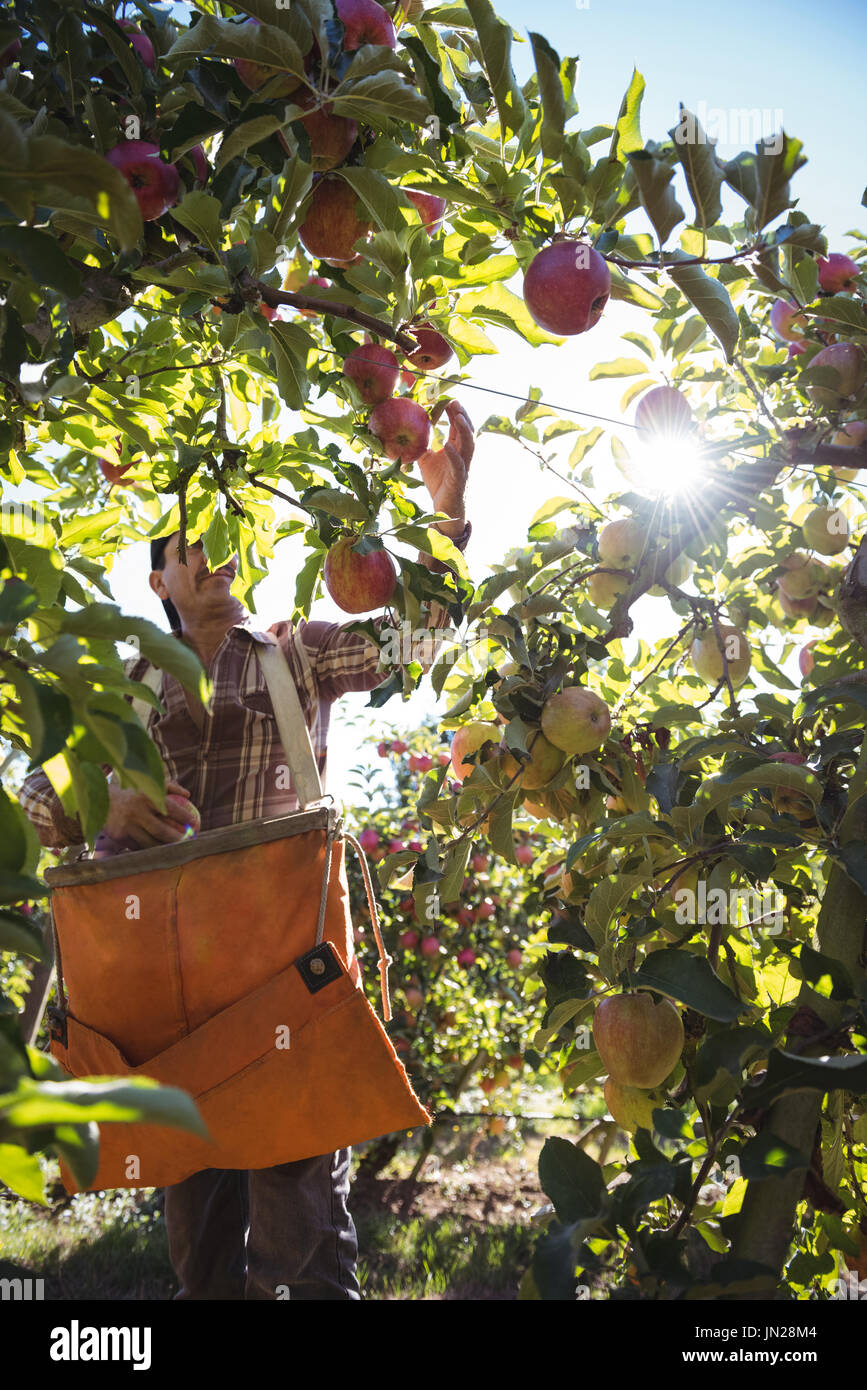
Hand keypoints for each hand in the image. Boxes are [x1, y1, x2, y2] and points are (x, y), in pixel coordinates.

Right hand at [103, 779, 193, 847]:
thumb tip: (188, 794)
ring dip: (165, 848)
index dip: (184, 816)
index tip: (195, 822)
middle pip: (161, 830)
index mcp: (145, 797)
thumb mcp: (148, 783)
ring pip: (150, 842)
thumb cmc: (133, 792)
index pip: (169, 808)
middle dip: (177, 838)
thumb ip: (169, 786)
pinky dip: (150, 849)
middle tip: (188, 841)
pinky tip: (161, 852)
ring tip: (178, 850)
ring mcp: (126, 826)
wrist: (102, 800)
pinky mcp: (119, 837)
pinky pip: (138, 846)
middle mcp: (135, 812)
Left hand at [416, 400, 473, 536]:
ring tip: (458, 416)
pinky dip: (454, 455)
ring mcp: (463, 469)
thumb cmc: (438, 484)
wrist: (445, 511)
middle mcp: (463, 457)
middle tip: (454, 401)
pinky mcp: (458, 481)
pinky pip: (458, 467)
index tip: (448, 399)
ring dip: (464, 431)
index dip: (455, 413)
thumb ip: (422, 445)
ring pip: (469, 446)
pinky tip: (448, 446)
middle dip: (462, 416)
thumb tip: (407, 429)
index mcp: (456, 450)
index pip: (458, 428)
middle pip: (467, 432)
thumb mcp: (427, 460)